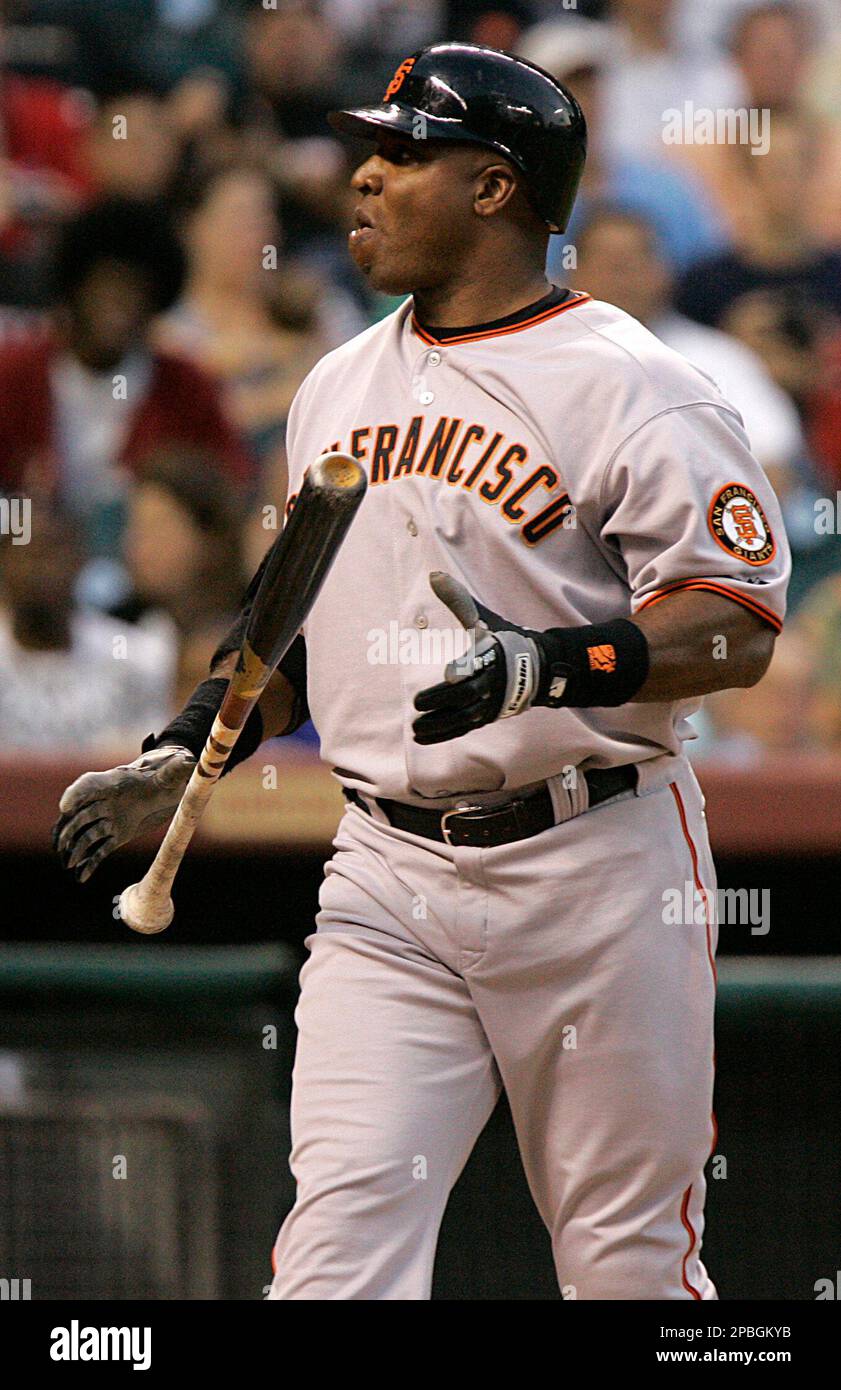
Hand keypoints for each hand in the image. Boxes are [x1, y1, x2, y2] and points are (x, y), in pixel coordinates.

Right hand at [52, 746, 195, 882]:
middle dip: (69, 828)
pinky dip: (90, 864)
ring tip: (69, 864)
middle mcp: (105, 802)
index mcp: (114, 783)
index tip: (65, 806)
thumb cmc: (165, 778)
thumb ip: (175, 770)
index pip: (88, 785)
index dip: (76, 795)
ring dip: (75, 849)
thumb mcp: (172, 774)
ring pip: (86, 835)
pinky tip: (81, 877)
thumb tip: (189, 764)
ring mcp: (108, 820)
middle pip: (80, 815)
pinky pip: (99, 851)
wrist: (165, 790)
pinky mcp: (115, 837)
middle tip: (62, 842)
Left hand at [412, 572, 543, 744]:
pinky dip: (443, 734)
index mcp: (491, 655)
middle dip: (441, 700)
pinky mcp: (487, 716)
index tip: (448, 674)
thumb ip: (458, 601)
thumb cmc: (503, 641)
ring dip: (438, 724)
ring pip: (464, 717)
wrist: (537, 669)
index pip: (477, 663)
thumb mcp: (483, 621)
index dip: (464, 668)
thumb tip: (434, 575)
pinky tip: (422, 737)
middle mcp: (492, 681)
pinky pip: (464, 728)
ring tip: (415, 728)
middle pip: (466, 695)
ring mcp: (490, 702)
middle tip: (417, 704)